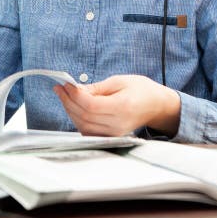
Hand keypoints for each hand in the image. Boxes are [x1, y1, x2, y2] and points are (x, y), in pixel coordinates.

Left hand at [53, 74, 180, 136]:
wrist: (157, 106)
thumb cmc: (141, 90)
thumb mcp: (119, 81)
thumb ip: (96, 88)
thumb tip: (75, 89)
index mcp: (122, 107)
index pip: (90, 105)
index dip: (74, 95)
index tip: (66, 84)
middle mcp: (118, 124)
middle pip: (84, 116)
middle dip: (68, 101)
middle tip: (60, 88)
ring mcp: (115, 133)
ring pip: (83, 125)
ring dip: (70, 110)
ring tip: (64, 96)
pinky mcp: (111, 136)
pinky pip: (88, 131)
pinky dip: (78, 119)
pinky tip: (74, 107)